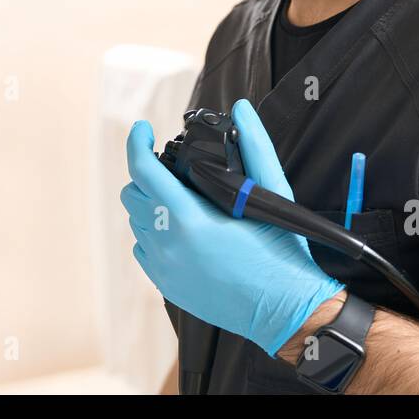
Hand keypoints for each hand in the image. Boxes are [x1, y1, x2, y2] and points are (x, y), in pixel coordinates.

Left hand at [120, 98, 343, 356]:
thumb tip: (241, 109)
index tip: (143, 128)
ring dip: (151, 204)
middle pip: (132, 194)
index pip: (143, 170)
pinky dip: (154, 233)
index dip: (137, 142)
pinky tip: (181, 230)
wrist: (286, 309)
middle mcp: (168, 244)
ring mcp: (164, 268)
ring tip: (179, 198)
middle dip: (145, 174)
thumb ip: (255, 145)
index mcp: (190, 219)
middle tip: (169, 168)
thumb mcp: (272, 192)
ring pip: (136, 222)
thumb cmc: (282, 251)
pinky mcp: (166, 285)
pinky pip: (144, 249)